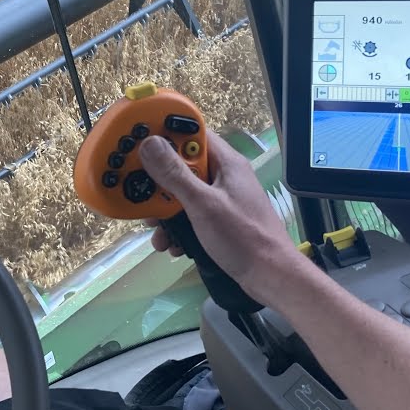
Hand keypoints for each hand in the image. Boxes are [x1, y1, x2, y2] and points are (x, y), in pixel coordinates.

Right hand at [139, 129, 299, 288]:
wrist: (270, 277)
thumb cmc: (241, 237)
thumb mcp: (203, 204)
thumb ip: (175, 175)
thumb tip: (149, 143)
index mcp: (226, 162)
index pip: (192, 133)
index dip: (165, 133)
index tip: (139, 142)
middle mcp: (223, 176)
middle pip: (183, 165)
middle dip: (159, 182)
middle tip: (139, 192)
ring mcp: (222, 199)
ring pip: (183, 193)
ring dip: (165, 211)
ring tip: (154, 228)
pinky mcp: (219, 220)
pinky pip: (190, 215)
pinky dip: (177, 227)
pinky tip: (171, 244)